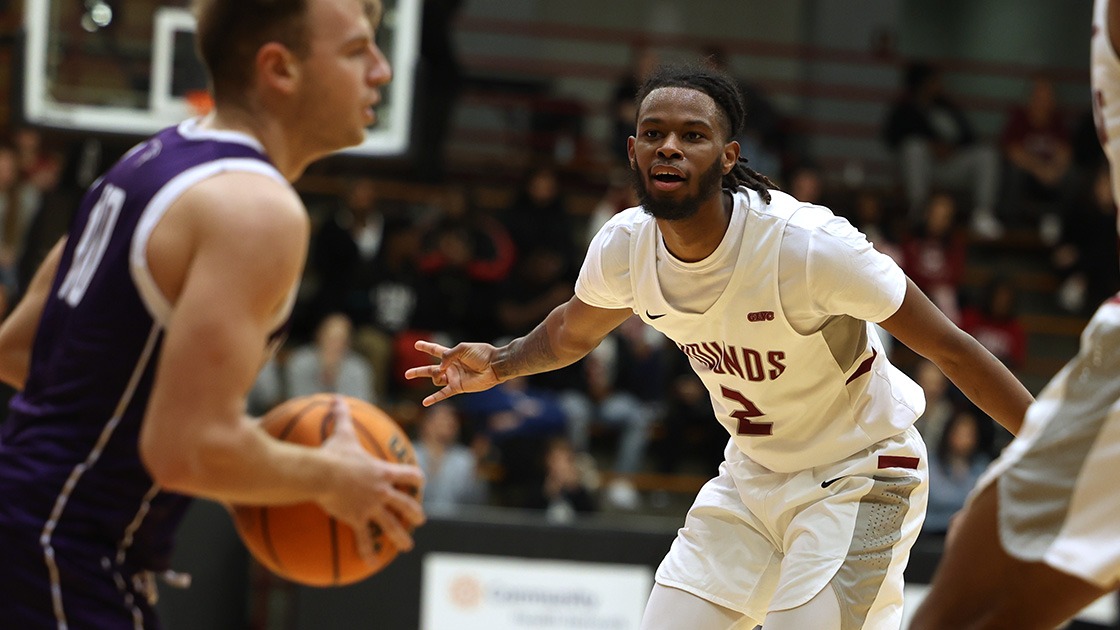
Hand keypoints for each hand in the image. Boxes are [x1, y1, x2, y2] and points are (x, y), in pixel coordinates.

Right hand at [317, 397, 425, 565]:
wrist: (322, 473)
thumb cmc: (333, 453)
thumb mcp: (342, 433)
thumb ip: (342, 416)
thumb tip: (336, 397)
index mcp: (382, 472)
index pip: (408, 474)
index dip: (416, 478)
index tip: (421, 481)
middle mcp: (382, 491)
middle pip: (406, 503)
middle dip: (415, 512)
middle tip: (420, 519)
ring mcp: (371, 507)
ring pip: (392, 525)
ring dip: (401, 536)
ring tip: (407, 546)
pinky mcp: (357, 519)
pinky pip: (364, 538)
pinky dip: (369, 551)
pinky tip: (372, 562)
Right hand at [405, 340, 501, 405]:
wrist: (494, 366)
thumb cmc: (481, 354)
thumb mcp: (463, 348)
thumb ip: (448, 355)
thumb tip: (439, 367)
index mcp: (452, 355)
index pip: (436, 350)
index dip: (426, 347)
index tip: (417, 345)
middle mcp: (451, 367)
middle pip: (430, 369)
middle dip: (418, 371)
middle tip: (406, 374)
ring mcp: (453, 378)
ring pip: (436, 380)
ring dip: (435, 377)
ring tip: (442, 374)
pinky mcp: (457, 387)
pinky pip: (443, 394)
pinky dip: (433, 398)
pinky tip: (424, 402)